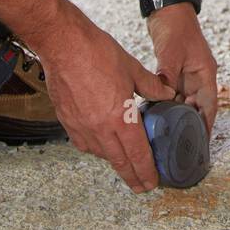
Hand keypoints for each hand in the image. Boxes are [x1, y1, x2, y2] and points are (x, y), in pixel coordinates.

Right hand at [36, 5, 175, 192]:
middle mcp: (100, 128)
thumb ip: (151, 87)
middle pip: (119, 161)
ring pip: (100, 154)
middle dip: (132, 176)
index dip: (146, 171)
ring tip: (124, 162)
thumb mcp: (132, 68)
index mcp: (120, 118)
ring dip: (114, 160)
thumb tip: (166, 94)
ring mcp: (80, 127)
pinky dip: (95, 148)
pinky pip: (83, 143)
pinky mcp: (67, 121)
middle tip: (141, 186)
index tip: (151, 183)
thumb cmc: (97, 52)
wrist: (63, 44)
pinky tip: (100, 143)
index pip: (137, 154)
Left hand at [147, 4, 218, 135]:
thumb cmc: (175, 27)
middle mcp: (198, 76)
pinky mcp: (175, 71)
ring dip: (177, 115)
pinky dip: (167, 103)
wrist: (168, 8)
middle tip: (180, 143)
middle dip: (190, 124)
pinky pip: (173, 93)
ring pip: (184, 101)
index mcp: (205, 73)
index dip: (206, 124)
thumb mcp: (172, 52)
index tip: (201, 143)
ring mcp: (187, 74)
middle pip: (197, 106)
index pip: (209, 105)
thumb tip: (165, 96)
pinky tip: (157, 113)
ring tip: (168, 133)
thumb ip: (168, 75)